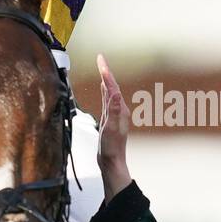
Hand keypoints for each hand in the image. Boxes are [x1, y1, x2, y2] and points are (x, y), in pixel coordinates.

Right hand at [96, 52, 131, 197]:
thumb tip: (115, 93)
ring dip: (106, 80)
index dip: (106, 72)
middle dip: (106, 72)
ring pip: (110, 92)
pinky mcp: (110, 118)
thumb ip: (113, 110)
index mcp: (120, 110)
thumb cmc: (111, 148)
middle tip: (100, 60)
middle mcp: (119, 110)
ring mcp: (115, 114)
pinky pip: (107, 100)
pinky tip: (104, 89)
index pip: (112, 86)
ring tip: (102, 69)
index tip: (101, 60)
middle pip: (112, 86)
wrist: (111, 162)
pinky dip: (105, 91)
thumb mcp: (111, 128)